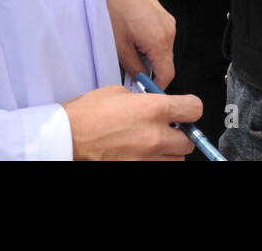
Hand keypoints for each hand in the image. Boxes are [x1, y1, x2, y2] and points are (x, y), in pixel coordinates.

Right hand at [63, 85, 201, 159]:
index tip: (184, 111)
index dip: (189, 109)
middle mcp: (155, 136)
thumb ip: (146, 99)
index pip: (195, 110)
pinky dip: (154, 163)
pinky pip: (158, 168)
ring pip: (176, 160)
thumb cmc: (88, 113)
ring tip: (153, 146)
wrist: (66, 137)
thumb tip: (158, 104)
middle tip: (166, 130)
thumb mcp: (120, 92)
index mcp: (154, 109)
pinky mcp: (136, 170)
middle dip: (180, 135)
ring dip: (169, 153)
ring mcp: (146, 159)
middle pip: (189, 141)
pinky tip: (141, 156)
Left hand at [105, 0, 175, 86]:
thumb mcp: (120, 46)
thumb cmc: (114, 11)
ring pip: (165, 51)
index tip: (144, 91)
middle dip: (152, 71)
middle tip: (132, 73)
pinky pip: (163, 38)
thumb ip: (134, 68)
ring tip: (131, 52)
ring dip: (151, 57)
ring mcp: (169, 23)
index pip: (167, 75)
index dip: (156, 86)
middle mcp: (170, 32)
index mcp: (160, 41)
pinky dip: (152, 45)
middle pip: (167, 63)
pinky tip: (136, 39)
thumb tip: (140, 80)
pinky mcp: (165, 17)